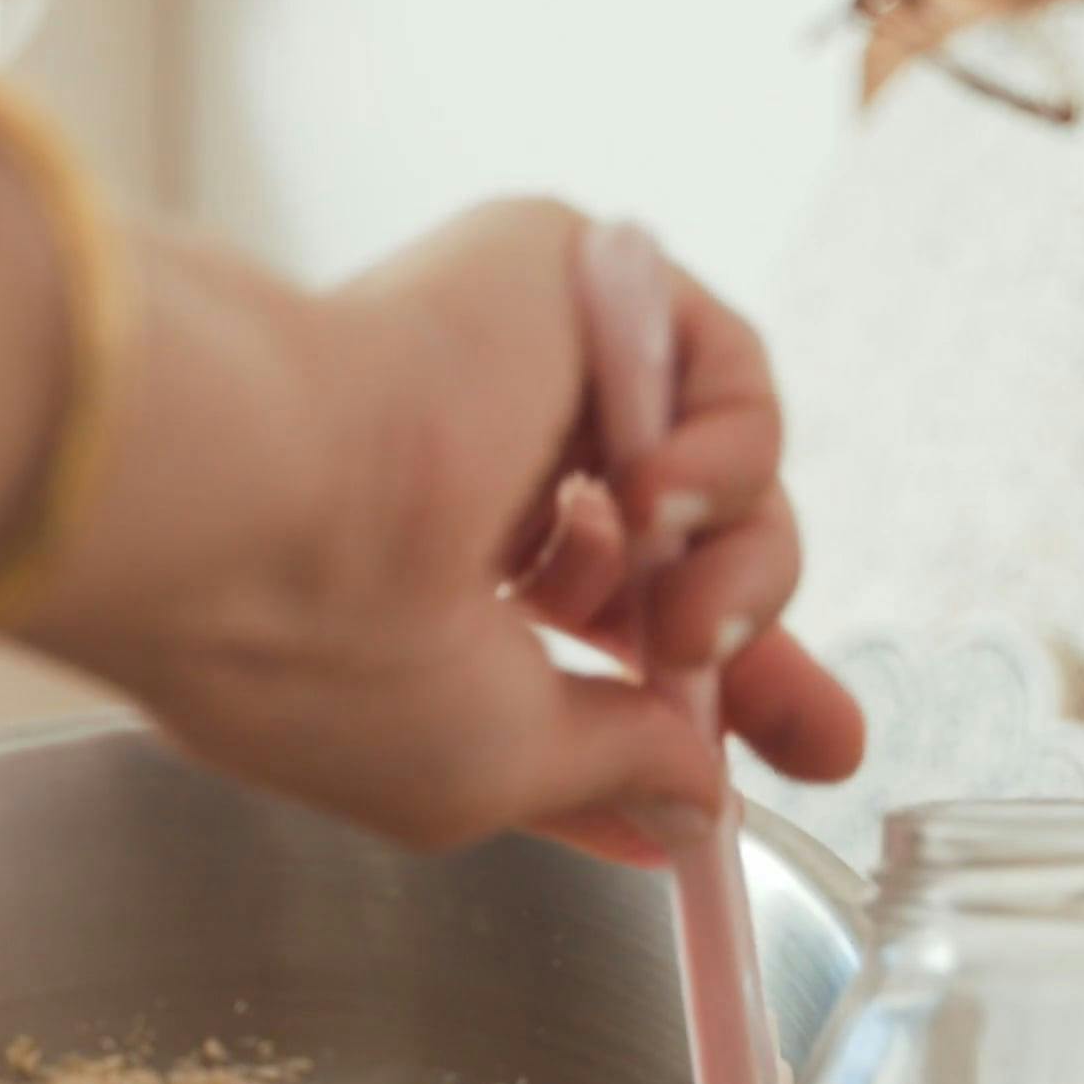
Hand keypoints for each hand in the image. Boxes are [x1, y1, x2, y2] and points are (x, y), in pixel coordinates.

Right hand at [19, 203, 864, 857]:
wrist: (258, 502)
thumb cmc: (329, 653)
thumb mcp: (488, 769)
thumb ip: (606, 773)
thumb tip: (696, 805)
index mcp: (416, 593)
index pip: (583, 656)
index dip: (674, 723)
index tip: (737, 796)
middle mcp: (466, 479)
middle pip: (666, 566)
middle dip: (756, 655)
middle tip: (824, 742)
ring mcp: (516, 378)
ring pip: (710, 484)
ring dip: (742, 579)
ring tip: (693, 629)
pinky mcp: (566, 279)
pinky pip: (720, 363)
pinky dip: (730, 454)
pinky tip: (662, 502)